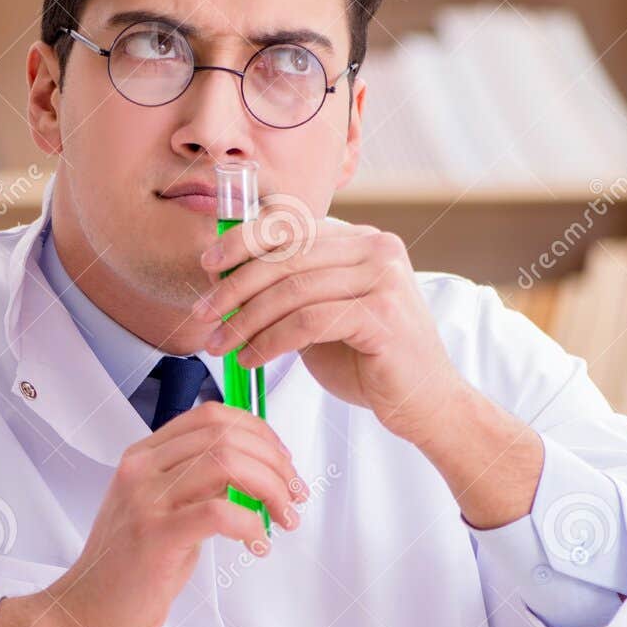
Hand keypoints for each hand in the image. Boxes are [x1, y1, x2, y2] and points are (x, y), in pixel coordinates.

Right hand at [0, 401, 308, 626]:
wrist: (86, 616)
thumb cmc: (130, 570)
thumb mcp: (162, 511)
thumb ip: (197, 485)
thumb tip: (254, 471)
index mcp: (143, 456)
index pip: (211, 417)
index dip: (259, 432)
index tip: (283, 464)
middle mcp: (141, 469)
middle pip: (225, 434)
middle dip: (275, 461)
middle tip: (294, 495)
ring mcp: (144, 500)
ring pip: (227, 463)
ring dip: (271, 488)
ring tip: (285, 519)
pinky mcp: (154, 537)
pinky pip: (218, 511)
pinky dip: (250, 524)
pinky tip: (258, 545)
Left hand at [192, 210, 465, 441]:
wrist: (424, 403)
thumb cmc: (368, 361)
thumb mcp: (319, 313)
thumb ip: (285, 289)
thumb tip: (221, 274)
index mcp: (361, 239)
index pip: (292, 224)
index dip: (243, 240)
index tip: (208, 264)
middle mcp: (376, 248)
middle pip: (286, 255)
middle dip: (235, 286)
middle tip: (202, 314)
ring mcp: (384, 278)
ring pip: (292, 289)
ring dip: (245, 320)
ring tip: (220, 345)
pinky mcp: (383, 315)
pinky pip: (307, 321)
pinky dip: (270, 341)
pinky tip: (251, 360)